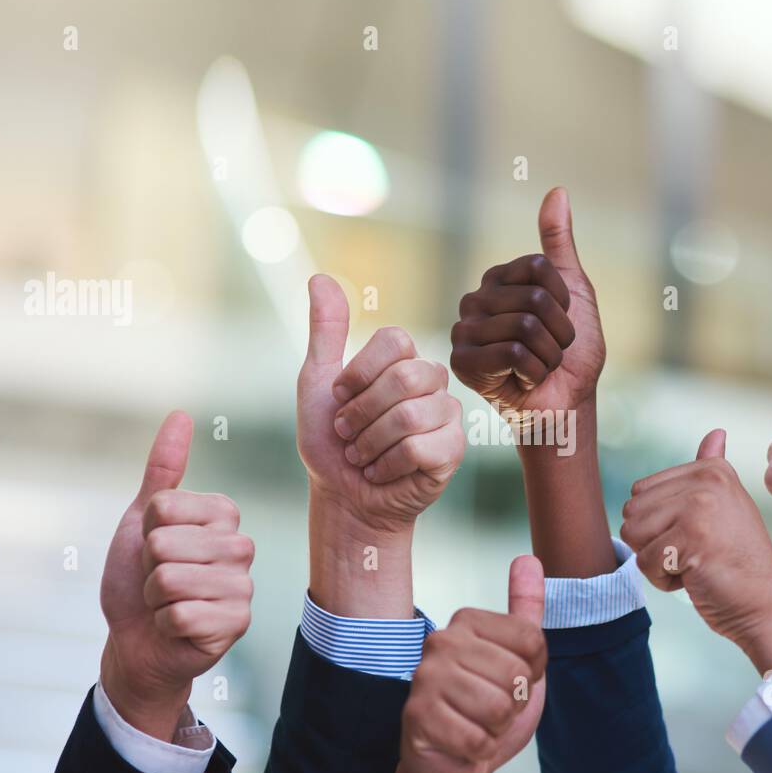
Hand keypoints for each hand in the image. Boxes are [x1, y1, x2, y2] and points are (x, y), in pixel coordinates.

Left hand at [100, 412, 254, 739]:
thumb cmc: (139, 579)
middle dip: (147, 569)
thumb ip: (163, 469)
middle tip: (160, 583)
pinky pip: (181, 614)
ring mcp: (243, 586)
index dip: (144, 532)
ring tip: (167, 605)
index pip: (163, 507)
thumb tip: (180, 414)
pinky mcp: (237, 623)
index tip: (153, 550)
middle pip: (164, 544)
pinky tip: (177, 628)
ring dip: (154, 599)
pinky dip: (165, 624)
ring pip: (170, 580)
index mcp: (223, 515)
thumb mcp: (142, 521)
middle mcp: (241, 547)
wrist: (137, 640)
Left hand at [298, 274, 464, 533]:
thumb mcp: (317, 382)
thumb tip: (320, 276)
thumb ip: (326, 332)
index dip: (359, 373)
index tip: (338, 398)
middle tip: (346, 434)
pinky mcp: (453, 450)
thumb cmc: (331, 441)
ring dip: (370, 443)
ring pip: (411, 415)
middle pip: (405, 377)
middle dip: (361, 413)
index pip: (395, 340)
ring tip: (362, 455)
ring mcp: (447, 414)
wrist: (343, 496)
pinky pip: (421, 447)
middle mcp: (431, 380)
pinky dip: (387, 464)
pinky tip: (382, 472)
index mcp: (402, 359)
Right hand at [361, 557, 547, 772]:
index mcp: (466, 621)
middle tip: (490, 709)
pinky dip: (479, 750)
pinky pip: (478, 739)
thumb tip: (528, 558)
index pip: (533, 640)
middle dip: (514, 703)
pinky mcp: (417, 715)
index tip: (508, 682)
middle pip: (517, 674)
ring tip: (475, 723)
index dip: (532, 673)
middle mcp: (442, 641)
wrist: (453, 766)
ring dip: (496, 728)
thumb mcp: (519, 660)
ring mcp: (425, 677)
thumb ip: (526, 612)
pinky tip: (462, 744)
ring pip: (499, 707)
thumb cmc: (487, 712)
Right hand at [450, 187, 604, 420]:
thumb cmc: (572, 353)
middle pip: (533, 299)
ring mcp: (464, 330)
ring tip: (539, 365)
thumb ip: (559, 244)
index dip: (563, 298)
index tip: (560, 319)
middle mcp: (475, 299)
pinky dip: (534, 371)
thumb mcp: (574, 291)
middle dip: (559, 332)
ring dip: (549, 355)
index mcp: (498, 278)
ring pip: (524, 327)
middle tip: (551, 350)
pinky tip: (524, 381)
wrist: (567, 403)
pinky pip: (511, 353)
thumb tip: (558, 190)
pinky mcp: (462, 361)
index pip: (537, 268)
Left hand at [621, 430, 771, 672]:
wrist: (764, 604)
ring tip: (694, 563)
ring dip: (656, 561)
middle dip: (652, 543)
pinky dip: (663, 581)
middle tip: (695, 553)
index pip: (640, 492)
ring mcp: (700, 508)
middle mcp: (706, 481)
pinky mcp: (691, 539)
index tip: (697, 535)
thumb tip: (716, 433)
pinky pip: (644, 562)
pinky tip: (695, 578)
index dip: (658, 524)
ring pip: (633, 535)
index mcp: (711, 470)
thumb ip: (712, 469)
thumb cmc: (739, 560)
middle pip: (632, 512)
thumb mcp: (728, 506)